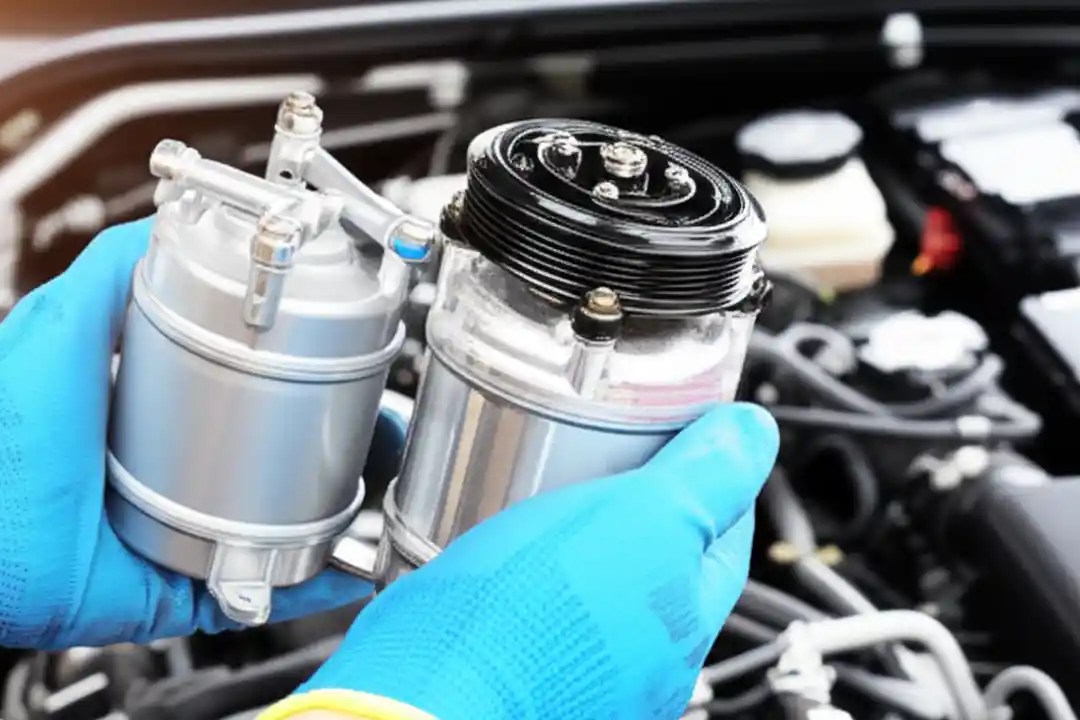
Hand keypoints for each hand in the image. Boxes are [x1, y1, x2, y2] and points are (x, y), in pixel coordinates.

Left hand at [0, 217, 373, 648]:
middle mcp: (164, 477)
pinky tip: (348, 568)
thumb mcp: (66, 315)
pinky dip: (304, 585)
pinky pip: (250, 594)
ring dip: (332, 518)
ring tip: (378, 495)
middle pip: (271, 465)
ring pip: (272, 530)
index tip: (347, 370)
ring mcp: (169, 537)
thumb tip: (174, 216)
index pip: (244, 396)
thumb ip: (116, 262)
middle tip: (380, 438)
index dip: (300, 383)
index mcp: (146, 414)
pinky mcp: (169, 592)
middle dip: (331, 454)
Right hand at [278, 404, 777, 719]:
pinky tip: (492, 546)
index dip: (704, 460)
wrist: (417, 700)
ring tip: (537, 486)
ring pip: (589, 574)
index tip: (675, 421)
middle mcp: (641, 659)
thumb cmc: (530, 623)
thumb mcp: (646, 520)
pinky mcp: (513, 665)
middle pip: (655, 548)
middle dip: (630, 491)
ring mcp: (576, 666)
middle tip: (597, 444)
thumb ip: (710, 477)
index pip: (724, 522)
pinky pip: (532, 601)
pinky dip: (521, 568)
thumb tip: (755, 432)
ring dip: (570, 528)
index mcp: (686, 622)